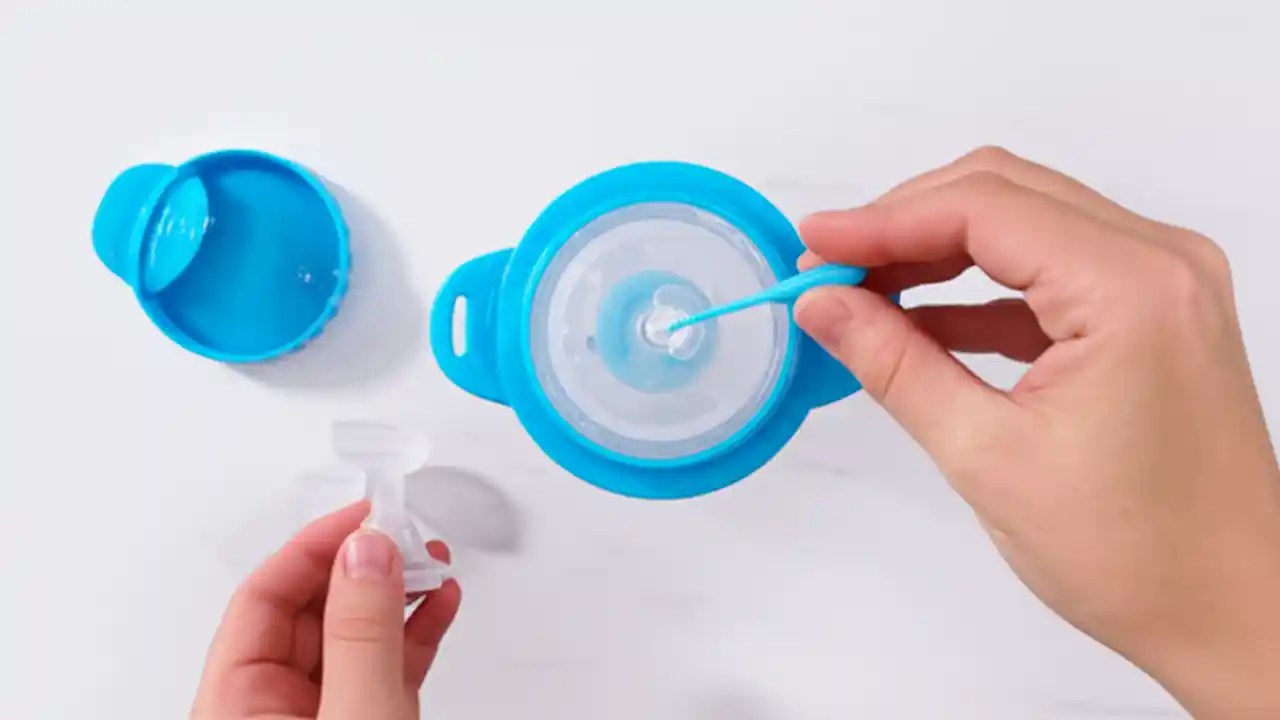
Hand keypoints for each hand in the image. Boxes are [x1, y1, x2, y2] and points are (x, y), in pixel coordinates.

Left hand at [190, 501, 461, 718]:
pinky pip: (385, 668)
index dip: (314, 547)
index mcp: (237, 705)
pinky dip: (414, 633)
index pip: (263, 599)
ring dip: (397, 594)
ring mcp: (323, 718)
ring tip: (432, 561)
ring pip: (355, 637)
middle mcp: (274, 709)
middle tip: (405, 534)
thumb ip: (361, 636)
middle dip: (364, 564)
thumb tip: (366, 553)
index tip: (365, 515)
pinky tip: (439, 603)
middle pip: (312, 611)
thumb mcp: (355, 716)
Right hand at [793, 147, 1279, 718]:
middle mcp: (1161, 264)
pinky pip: (1050, 270)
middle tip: (827, 269)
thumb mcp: (987, 456)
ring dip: (938, 249)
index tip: (811, 246)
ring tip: (861, 292)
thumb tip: (823, 304)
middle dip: (904, 224)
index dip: (882, 220)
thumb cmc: (1137, 554)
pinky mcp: (1153, 314)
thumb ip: (895, 365)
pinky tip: (919, 320)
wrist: (1232, 609)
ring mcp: (1164, 284)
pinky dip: (980, 287)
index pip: (982, 208)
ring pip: (1025, 223)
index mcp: (1131, 288)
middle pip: (1004, 194)